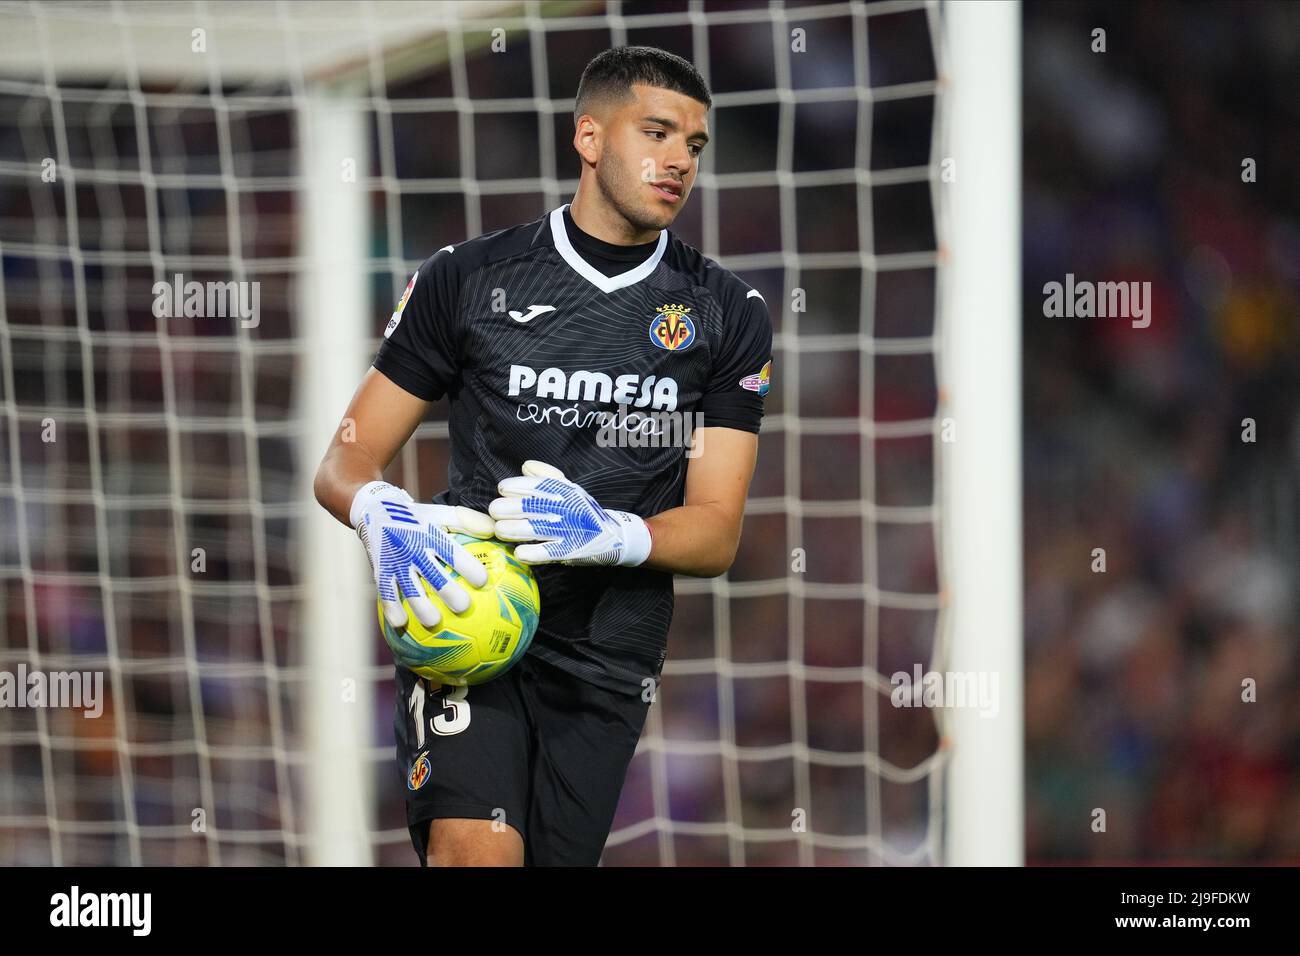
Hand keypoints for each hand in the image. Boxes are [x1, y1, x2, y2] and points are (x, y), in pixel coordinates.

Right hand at [351, 481, 494, 629]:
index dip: (469, 568)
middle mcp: (414, 549)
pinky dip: (392, 610)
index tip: (483, 582)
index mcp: (431, 535)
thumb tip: (493, 530)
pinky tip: (401, 625)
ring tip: (435, 622)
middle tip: (464, 607)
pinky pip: (386, 594)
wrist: (374, 509)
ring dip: (422, 608)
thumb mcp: (441, 513)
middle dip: (450, 594)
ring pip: (410, 589)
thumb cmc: (417, 516)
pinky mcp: (381, 570)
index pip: (453, 553)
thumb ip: (467, 521)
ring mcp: (396, 562)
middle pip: (434, 575)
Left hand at [489, 461, 651, 566]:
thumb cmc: (584, 511)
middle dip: (508, 508)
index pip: (536, 485)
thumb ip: (547, 476)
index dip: (515, 486)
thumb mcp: (571, 489)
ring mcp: (568, 530)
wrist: (614, 535)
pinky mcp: (570, 551)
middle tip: (494, 511)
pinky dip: (532, 553)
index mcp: (564, 492)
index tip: (502, 489)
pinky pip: (548, 552)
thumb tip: (526, 465)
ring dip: (513, 529)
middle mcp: (565, 509)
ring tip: (500, 530)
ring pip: (535, 528)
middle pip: (531, 506)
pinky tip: (519, 552)